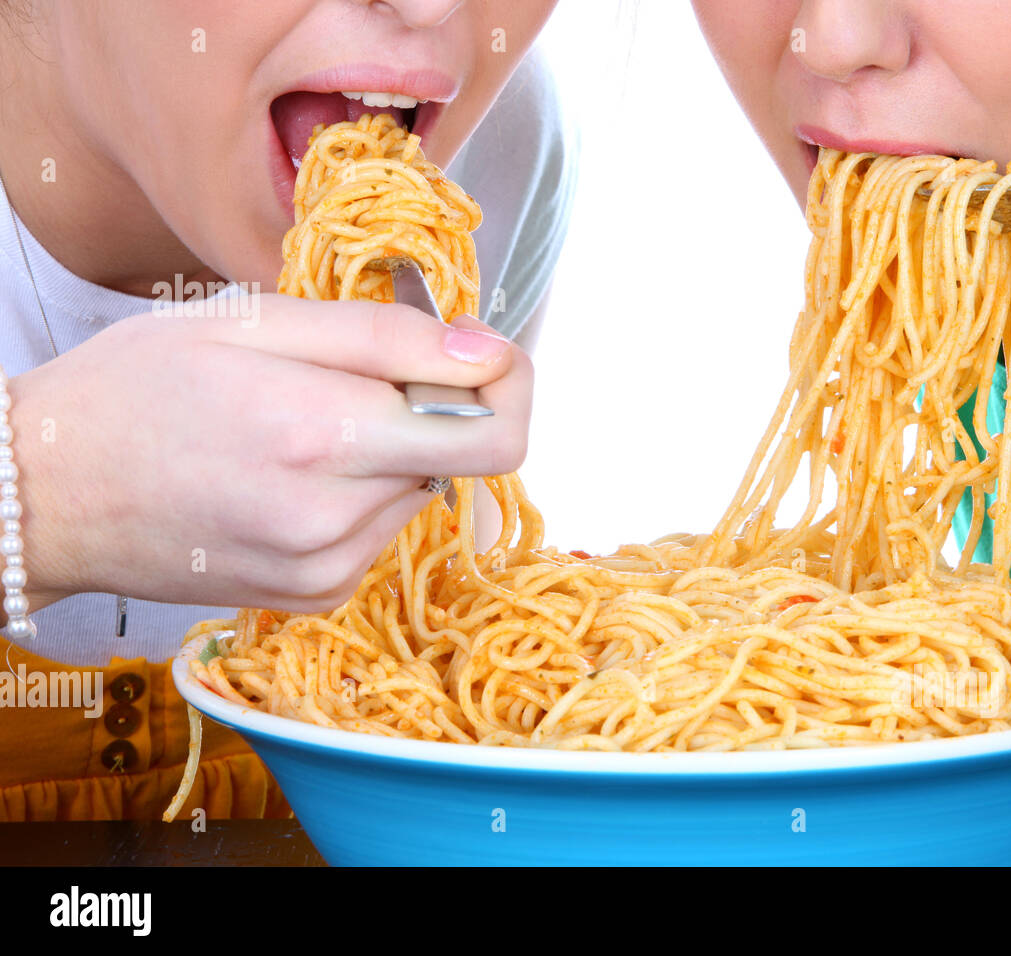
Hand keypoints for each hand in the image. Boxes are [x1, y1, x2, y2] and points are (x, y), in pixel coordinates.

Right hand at [9, 294, 531, 613]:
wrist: (44, 492)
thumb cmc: (135, 390)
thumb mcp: (256, 324)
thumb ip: (388, 339)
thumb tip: (490, 354)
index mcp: (325, 437)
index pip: (496, 433)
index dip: (508, 385)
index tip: (478, 354)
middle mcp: (337, 520)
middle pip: (461, 458)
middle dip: (437, 409)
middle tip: (367, 378)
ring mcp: (327, 569)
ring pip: (421, 490)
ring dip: (392, 451)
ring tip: (303, 425)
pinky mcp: (315, 594)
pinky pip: (380, 529)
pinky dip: (360, 493)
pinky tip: (292, 473)